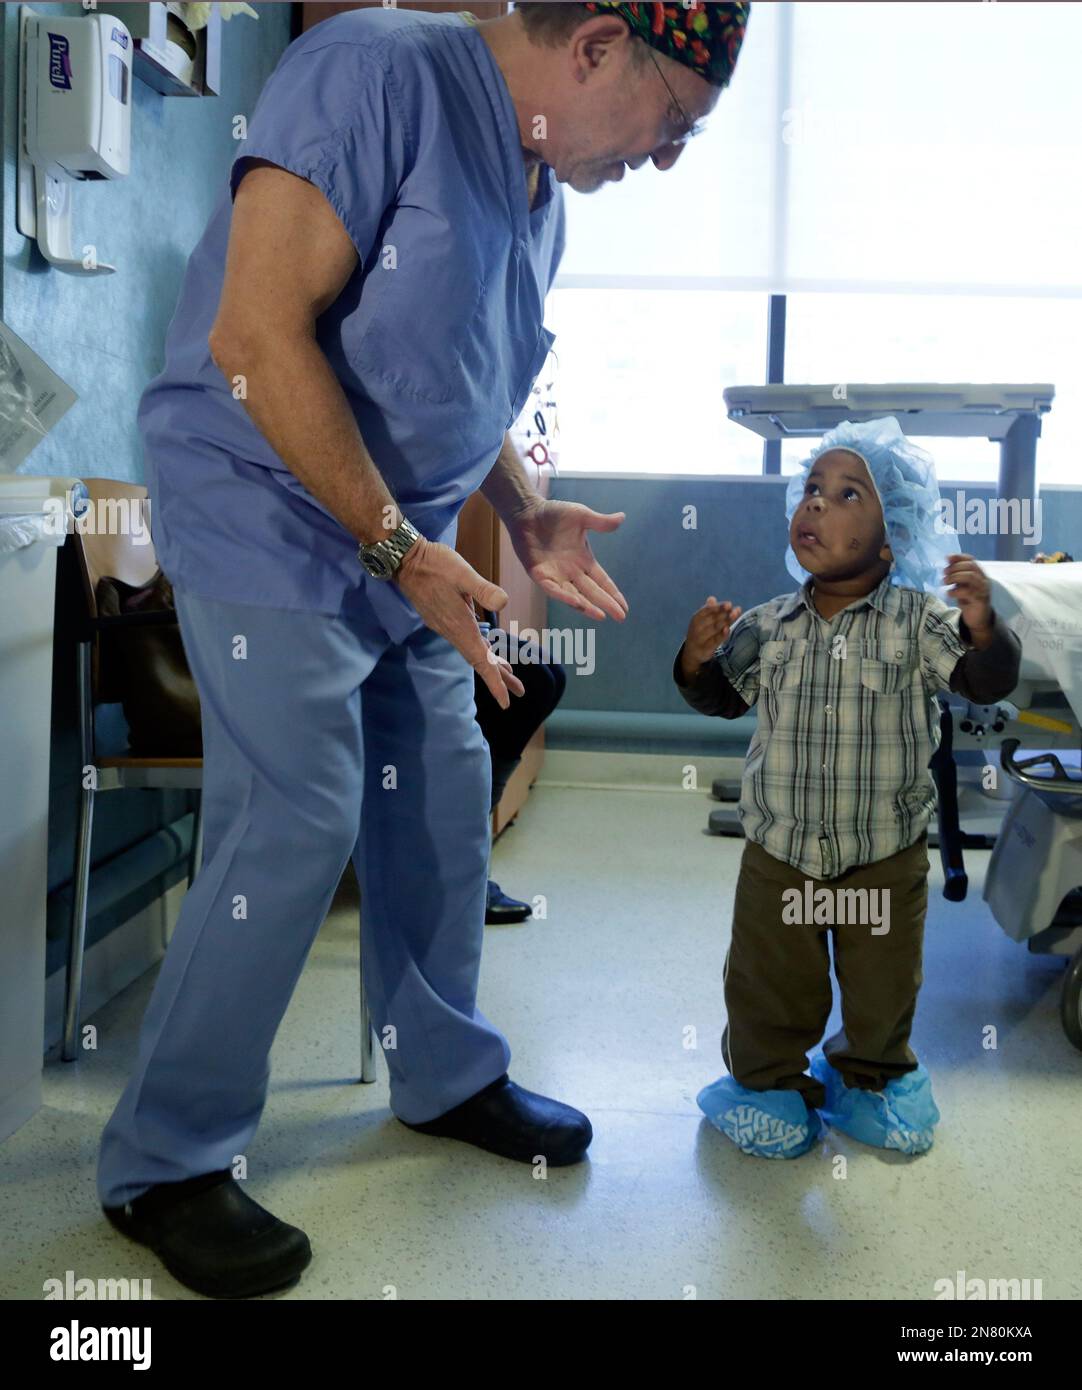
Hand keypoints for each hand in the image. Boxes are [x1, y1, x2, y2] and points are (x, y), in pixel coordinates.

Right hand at [394, 537, 525, 709]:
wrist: (404, 561)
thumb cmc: (434, 564)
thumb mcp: (462, 573)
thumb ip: (483, 589)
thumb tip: (503, 602)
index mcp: (461, 626)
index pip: (481, 661)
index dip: (495, 681)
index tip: (506, 701)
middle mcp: (453, 631)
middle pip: (479, 661)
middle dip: (500, 677)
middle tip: (520, 691)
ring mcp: (446, 626)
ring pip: (472, 652)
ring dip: (491, 664)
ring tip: (509, 673)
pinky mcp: (442, 619)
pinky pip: (465, 642)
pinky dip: (479, 650)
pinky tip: (485, 647)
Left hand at [504, 498, 628, 620]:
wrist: (528, 511)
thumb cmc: (554, 514)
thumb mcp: (582, 516)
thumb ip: (600, 522)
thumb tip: (622, 517)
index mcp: (583, 560)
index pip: (602, 581)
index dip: (613, 594)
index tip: (624, 608)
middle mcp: (571, 572)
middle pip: (592, 592)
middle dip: (606, 604)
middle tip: (621, 617)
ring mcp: (555, 575)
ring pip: (574, 595)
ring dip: (586, 606)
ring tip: (600, 615)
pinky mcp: (539, 574)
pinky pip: (552, 589)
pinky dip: (563, 596)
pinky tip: (576, 602)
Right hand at [681, 597, 741, 681]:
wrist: (692, 652)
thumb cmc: (701, 632)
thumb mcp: (702, 621)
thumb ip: (709, 610)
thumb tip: (712, 598)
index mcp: (696, 619)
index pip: (707, 611)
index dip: (718, 607)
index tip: (729, 604)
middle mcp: (696, 628)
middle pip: (712, 619)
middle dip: (725, 614)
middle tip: (736, 610)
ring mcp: (700, 639)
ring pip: (715, 629)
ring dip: (726, 621)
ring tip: (735, 615)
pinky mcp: (705, 649)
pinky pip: (715, 641)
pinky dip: (721, 635)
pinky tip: (728, 629)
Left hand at [943, 553, 992, 632]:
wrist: (978, 618)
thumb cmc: (968, 599)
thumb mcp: (962, 585)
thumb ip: (957, 574)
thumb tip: (948, 559)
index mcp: (979, 574)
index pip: (971, 560)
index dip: (959, 557)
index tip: (947, 558)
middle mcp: (983, 580)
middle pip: (971, 567)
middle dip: (955, 568)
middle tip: (944, 573)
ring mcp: (983, 590)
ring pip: (971, 577)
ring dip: (955, 577)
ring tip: (945, 582)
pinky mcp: (980, 600)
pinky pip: (968, 592)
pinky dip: (956, 591)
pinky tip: (949, 593)